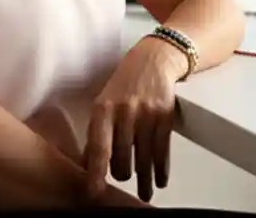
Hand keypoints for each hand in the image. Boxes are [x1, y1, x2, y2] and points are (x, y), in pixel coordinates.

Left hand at [84, 37, 186, 202]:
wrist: (155, 60)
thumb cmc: (125, 84)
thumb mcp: (104, 101)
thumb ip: (98, 132)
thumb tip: (90, 166)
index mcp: (103, 109)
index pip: (98, 147)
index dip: (96, 172)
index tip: (94, 193)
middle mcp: (125, 112)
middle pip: (122, 156)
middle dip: (121, 173)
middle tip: (122, 179)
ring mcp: (147, 115)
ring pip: (144, 157)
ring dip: (144, 179)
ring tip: (144, 194)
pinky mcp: (165, 117)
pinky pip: (162, 150)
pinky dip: (161, 169)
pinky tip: (159, 180)